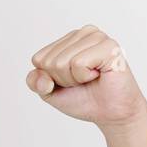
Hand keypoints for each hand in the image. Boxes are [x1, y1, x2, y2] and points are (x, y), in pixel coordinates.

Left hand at [26, 25, 146, 131]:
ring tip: (91, 78)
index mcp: (68, 39)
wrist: (111, 114)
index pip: (38, 59)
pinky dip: (85, 77)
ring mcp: (97, 37)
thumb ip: (35, 82)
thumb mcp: (50, 92)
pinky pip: (78, 63)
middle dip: (63, 80)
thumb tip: (41, 77)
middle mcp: (83, 33)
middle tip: (83, 82)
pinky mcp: (108, 46)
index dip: (50, 78)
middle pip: (50, 61)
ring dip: (75, 79)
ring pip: (62, 62)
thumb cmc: (84, 99)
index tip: (70, 81)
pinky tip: (99, 75)